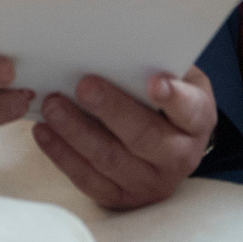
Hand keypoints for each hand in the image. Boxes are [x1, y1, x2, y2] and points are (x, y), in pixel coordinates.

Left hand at [34, 68, 215, 210]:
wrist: (167, 143)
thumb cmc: (166, 99)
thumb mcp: (177, 78)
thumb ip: (159, 64)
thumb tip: (121, 45)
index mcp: (197, 122)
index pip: (189, 110)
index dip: (173, 98)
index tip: (154, 82)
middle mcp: (179, 158)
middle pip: (144, 137)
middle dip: (111, 110)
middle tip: (84, 85)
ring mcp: (150, 183)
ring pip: (110, 159)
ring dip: (76, 131)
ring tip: (53, 106)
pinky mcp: (121, 196)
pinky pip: (88, 179)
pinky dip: (62, 155)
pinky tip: (45, 132)